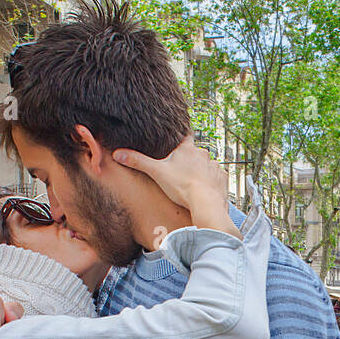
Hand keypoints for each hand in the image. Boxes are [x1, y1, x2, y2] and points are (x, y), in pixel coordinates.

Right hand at [112, 140, 232, 233]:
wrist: (204, 202)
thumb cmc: (181, 186)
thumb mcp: (156, 172)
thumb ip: (137, 161)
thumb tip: (118, 154)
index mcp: (187, 148)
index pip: (184, 136)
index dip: (180, 139)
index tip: (177, 141)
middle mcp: (203, 153)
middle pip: (195, 152)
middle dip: (189, 159)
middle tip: (181, 170)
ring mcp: (214, 165)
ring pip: (207, 165)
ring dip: (201, 171)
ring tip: (193, 182)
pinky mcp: (222, 178)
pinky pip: (217, 177)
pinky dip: (212, 182)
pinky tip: (205, 189)